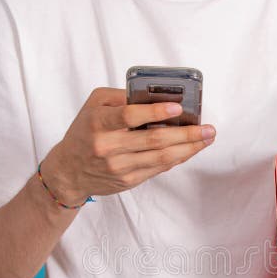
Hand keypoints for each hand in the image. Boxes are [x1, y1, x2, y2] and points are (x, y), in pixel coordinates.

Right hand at [39, 87, 215, 203]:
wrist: (68, 171)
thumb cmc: (85, 132)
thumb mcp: (94, 106)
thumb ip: (120, 97)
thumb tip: (153, 96)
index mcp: (99, 123)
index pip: (129, 116)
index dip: (155, 112)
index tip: (177, 107)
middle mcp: (108, 147)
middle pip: (154, 140)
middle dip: (186, 134)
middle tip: (208, 128)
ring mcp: (119, 167)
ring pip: (162, 158)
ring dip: (189, 148)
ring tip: (206, 139)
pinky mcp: (128, 180)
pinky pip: (158, 168)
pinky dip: (177, 158)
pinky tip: (190, 149)